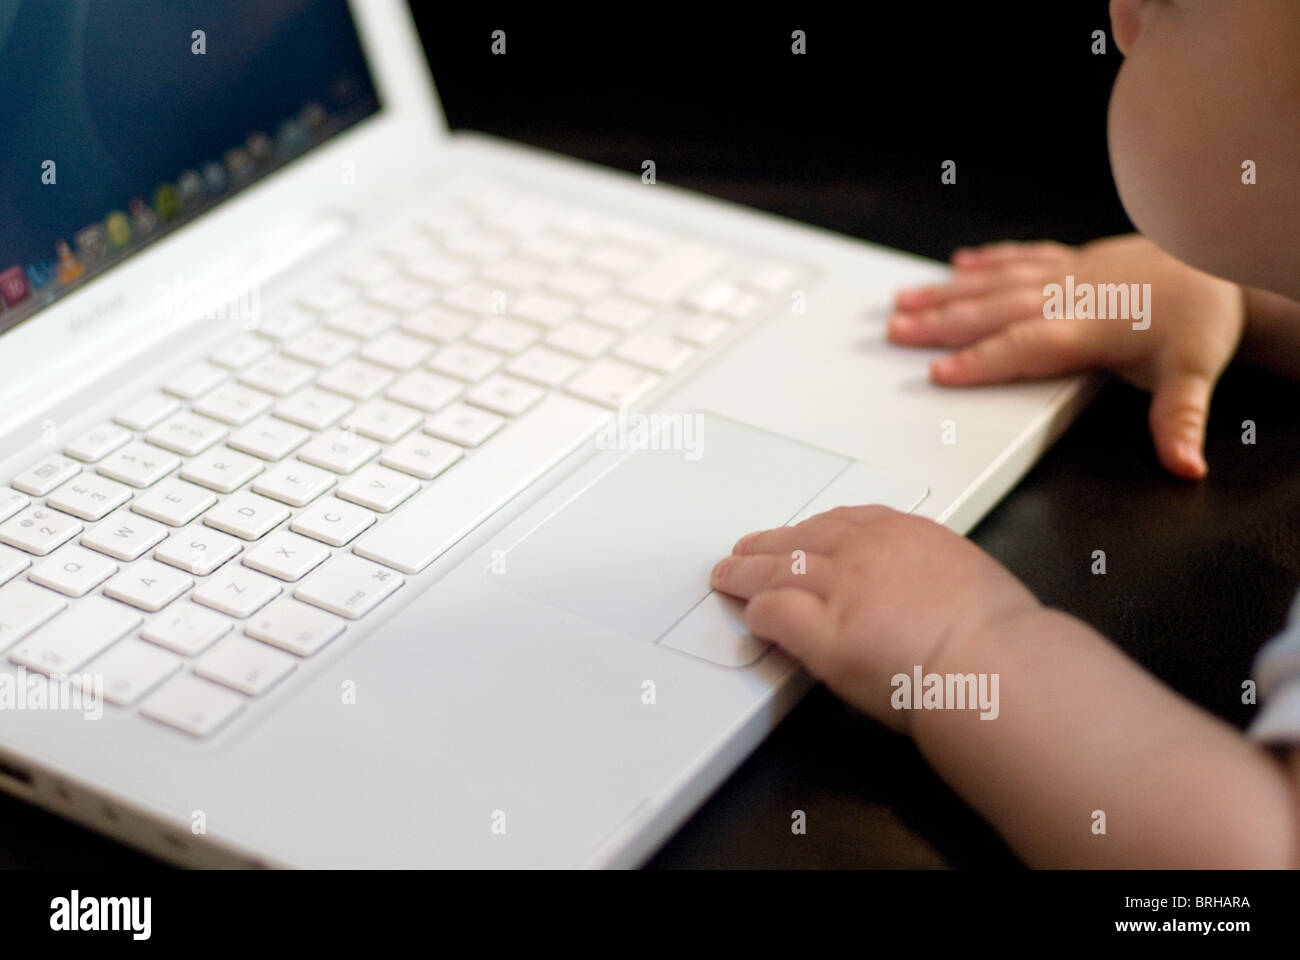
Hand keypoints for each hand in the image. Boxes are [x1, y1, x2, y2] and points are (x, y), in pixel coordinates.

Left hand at [709, 506, 1039, 731]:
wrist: (995, 665)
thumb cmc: (999, 639)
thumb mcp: (971, 581)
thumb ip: (936, 579)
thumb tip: (928, 595)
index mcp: (908, 534)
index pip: (847, 521)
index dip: (813, 529)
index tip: (801, 532)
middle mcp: (867, 552)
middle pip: (802, 538)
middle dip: (770, 544)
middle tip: (747, 549)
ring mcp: (839, 588)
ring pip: (777, 570)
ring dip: (747, 573)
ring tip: (727, 576)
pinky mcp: (820, 630)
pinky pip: (774, 612)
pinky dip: (757, 612)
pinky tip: (749, 617)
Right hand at [889, 235, 1246, 479]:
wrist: (1225, 258)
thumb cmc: (1204, 315)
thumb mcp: (1194, 374)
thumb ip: (1180, 420)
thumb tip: (1185, 463)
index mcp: (1087, 328)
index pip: (1022, 347)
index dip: (979, 361)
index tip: (938, 373)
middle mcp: (1067, 296)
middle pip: (992, 312)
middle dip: (940, 324)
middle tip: (895, 332)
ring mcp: (1066, 274)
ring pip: (995, 283)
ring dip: (947, 292)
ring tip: (904, 301)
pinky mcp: (1073, 260)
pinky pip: (1019, 258)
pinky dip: (986, 261)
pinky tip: (958, 264)